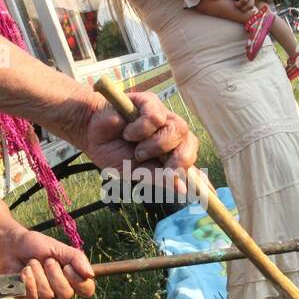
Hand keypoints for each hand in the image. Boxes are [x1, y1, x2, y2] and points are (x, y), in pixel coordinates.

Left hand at [0, 224, 96, 298]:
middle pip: (67, 294)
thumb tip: (91, 274)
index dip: (79, 281)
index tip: (67, 266)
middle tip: (46, 261)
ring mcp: (44, 297)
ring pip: (48, 295)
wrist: (10, 246)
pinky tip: (23, 272)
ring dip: (38, 275)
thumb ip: (76, 259)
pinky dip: (28, 281)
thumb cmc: (34, 246)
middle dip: (54, 274)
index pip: (87, 290)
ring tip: (31, 263)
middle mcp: (60, 290)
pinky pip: (33, 298)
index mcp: (71, 278)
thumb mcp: (59, 248)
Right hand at [80, 90, 198, 181]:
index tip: (208, 195)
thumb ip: (158, 178)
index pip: (191, 164)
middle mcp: (170, 134)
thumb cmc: (113, 151)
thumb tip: (181, 189)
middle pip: (191, 143)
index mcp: (170, 153)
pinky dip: (141, 129)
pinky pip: (157, 117)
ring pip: (177, 130)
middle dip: (180, 161)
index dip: (201, 179)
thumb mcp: (135, 172)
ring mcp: (162, 117)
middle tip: (166, 170)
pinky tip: (128, 131)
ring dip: (155, 145)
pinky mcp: (151, 102)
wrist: (90, 132)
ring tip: (136, 149)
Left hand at [236, 0, 266, 12]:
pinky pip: (256, 1)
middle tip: (239, 7)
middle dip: (244, 9)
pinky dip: (252, 2)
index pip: (243, 1)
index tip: (235, 3)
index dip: (238, 5)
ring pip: (253, 5)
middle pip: (249, 6)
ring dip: (247, 5)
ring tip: (244, 2)